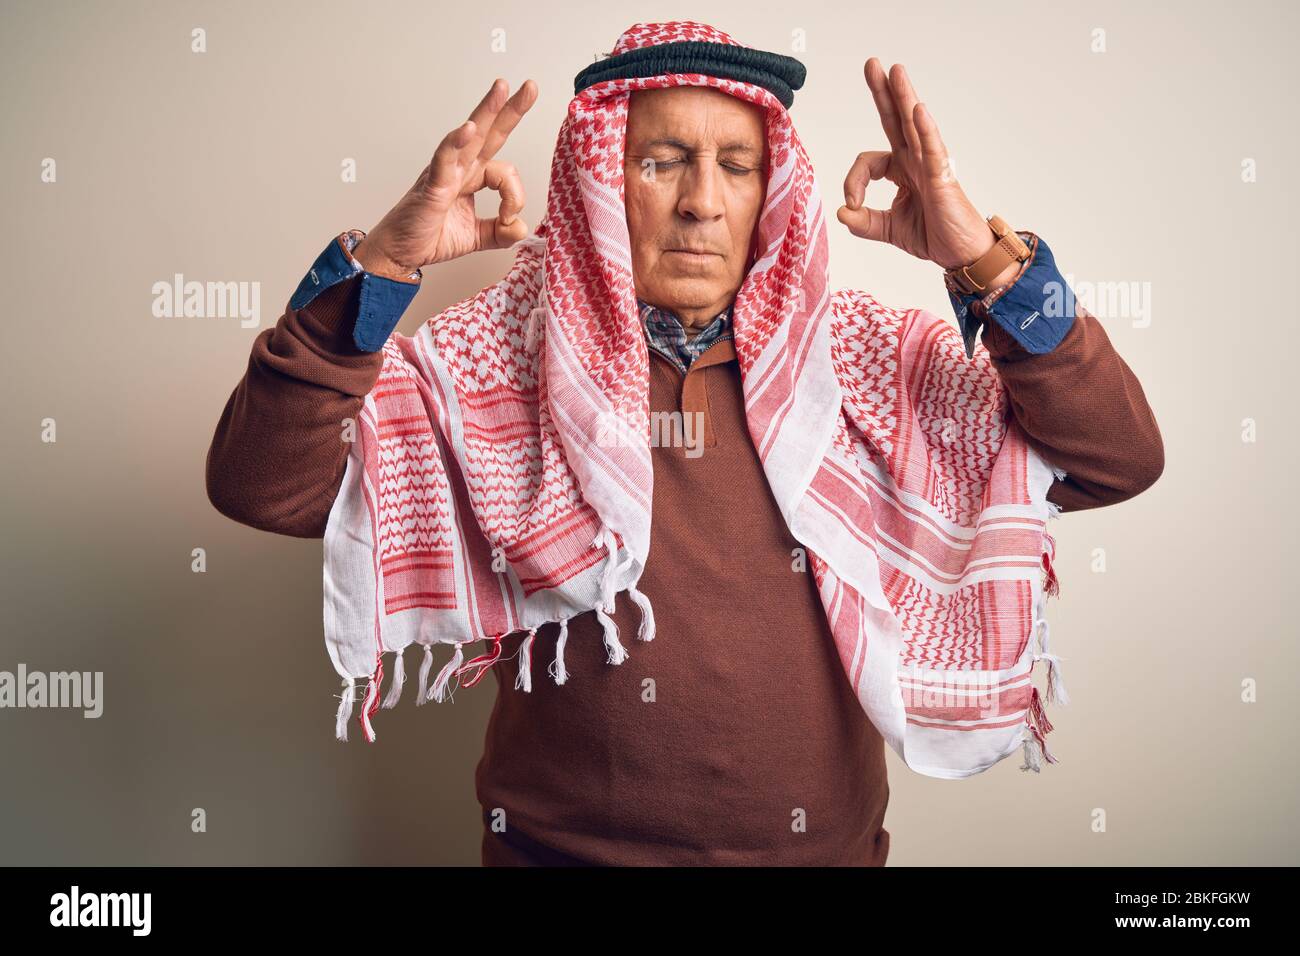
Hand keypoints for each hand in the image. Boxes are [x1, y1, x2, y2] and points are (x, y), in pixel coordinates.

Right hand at [352, 77, 537, 277]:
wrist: (400, 251)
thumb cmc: (429, 236)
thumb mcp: (476, 237)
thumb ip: (501, 232)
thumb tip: (522, 228)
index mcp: (472, 177)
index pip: (506, 171)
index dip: (515, 196)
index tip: (509, 219)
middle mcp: (461, 168)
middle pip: (490, 132)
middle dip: (511, 109)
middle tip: (530, 86)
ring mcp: (446, 172)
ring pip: (470, 135)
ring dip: (487, 110)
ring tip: (502, 87)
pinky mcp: (432, 183)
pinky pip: (445, 157)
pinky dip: (456, 142)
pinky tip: (467, 128)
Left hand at [836, 59, 1005, 273]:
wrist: (961, 254)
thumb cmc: (933, 235)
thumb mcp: (889, 230)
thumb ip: (864, 222)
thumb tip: (842, 213)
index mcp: (903, 170)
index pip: (869, 161)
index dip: (855, 181)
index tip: (853, 204)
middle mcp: (916, 161)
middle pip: (896, 120)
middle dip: (883, 92)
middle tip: (872, 64)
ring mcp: (931, 165)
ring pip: (914, 126)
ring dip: (904, 97)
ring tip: (896, 70)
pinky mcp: (943, 177)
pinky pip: (933, 148)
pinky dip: (925, 129)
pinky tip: (917, 110)